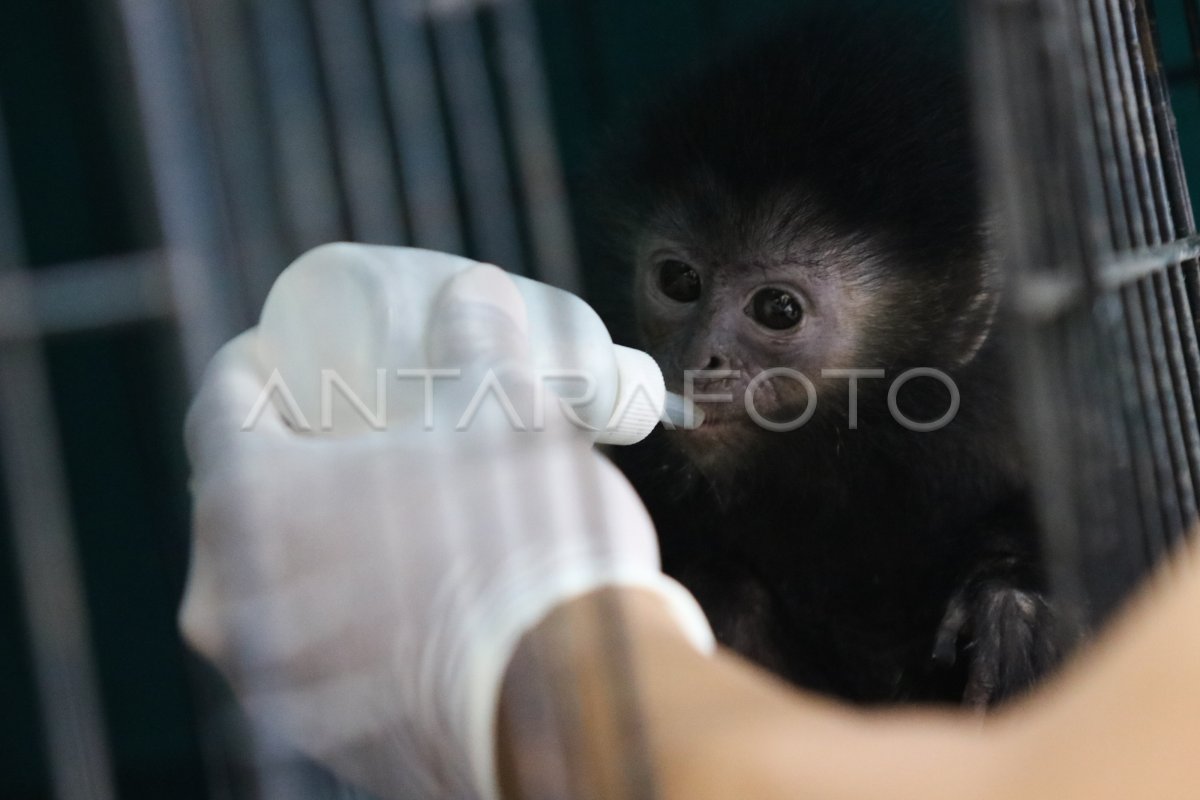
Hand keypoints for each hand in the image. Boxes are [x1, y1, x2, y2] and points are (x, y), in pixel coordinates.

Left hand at [179, 264, 712, 798]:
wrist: (565, 701)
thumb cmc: (521, 545)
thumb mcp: (506, 414)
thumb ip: (480, 341)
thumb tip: (477, 293)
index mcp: (250, 503)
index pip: (222, 403)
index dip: (261, 362)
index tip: (297, 349)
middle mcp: (232, 594)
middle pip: (245, 490)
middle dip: (295, 447)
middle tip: (356, 422)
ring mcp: (270, 671)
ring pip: (276, 570)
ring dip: (319, 529)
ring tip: (390, 502)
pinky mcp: (316, 726)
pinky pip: (313, 637)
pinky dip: (344, 600)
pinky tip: (408, 580)